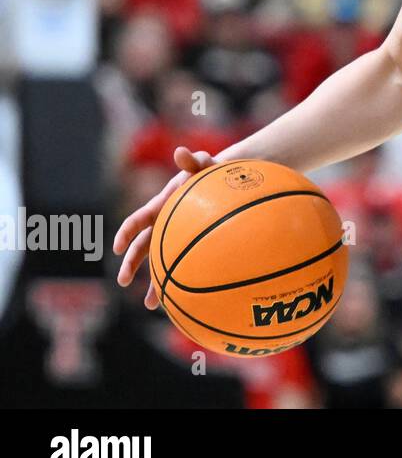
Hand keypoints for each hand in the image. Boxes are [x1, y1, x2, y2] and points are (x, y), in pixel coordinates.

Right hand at [113, 147, 217, 308]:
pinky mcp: (191, 245)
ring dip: (154, 284)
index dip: (125, 233)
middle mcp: (164, 224)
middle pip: (142, 247)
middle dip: (131, 264)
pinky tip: (183, 301)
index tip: (117, 247)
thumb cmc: (213, 172)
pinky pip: (183, 266)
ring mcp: (176, 236)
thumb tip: (181, 151)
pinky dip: (181, 282)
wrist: (227, 184)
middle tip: (124, 281)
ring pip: (160, 263)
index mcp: (161, 206)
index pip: (138, 220)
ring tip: (152, 306)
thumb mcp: (205, 164)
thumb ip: (194, 160)